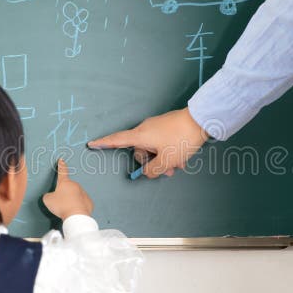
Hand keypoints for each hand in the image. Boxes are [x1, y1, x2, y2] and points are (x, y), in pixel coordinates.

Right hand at [42, 159, 93, 219]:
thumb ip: (48, 196)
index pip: (62, 172)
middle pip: (68, 188)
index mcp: (64, 183)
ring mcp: (83, 193)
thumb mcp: (48, 200)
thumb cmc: (62, 206)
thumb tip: (51, 197)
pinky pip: (81, 203)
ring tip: (67, 209)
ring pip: (75, 195)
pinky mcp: (88, 201)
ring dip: (71, 201)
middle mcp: (75, 185)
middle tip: (61, 203)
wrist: (76, 215)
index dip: (61, 166)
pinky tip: (74, 211)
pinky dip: (78, 207)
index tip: (62, 160)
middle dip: (64, 194)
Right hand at [88, 108, 208, 178]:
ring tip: (178, 166)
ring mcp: (156, 127)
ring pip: (154, 148)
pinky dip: (168, 152)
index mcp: (140, 136)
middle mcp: (145, 129)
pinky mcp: (166, 126)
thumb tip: (146, 172)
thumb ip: (153, 170)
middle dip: (151, 163)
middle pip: (140, 150)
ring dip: (163, 159)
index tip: (91, 143)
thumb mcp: (167, 160)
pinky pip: (162, 142)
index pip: (117, 140)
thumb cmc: (180, 139)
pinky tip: (182, 159)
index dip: (104, 143)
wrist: (201, 120)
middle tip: (167, 172)